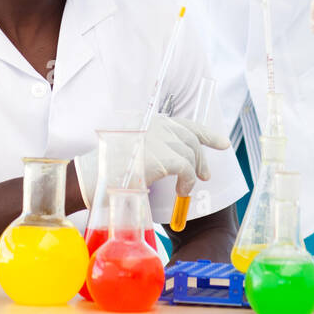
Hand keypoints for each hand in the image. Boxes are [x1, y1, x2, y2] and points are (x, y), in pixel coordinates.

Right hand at [74, 114, 230, 204]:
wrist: (90, 177)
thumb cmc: (106, 168)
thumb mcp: (133, 150)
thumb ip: (155, 148)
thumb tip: (181, 159)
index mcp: (149, 121)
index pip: (185, 124)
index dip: (207, 134)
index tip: (222, 143)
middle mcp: (155, 125)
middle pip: (191, 139)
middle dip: (202, 158)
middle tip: (205, 175)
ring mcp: (158, 139)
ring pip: (190, 154)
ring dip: (192, 173)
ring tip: (185, 189)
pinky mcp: (161, 157)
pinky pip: (186, 169)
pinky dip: (188, 182)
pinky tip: (181, 191)